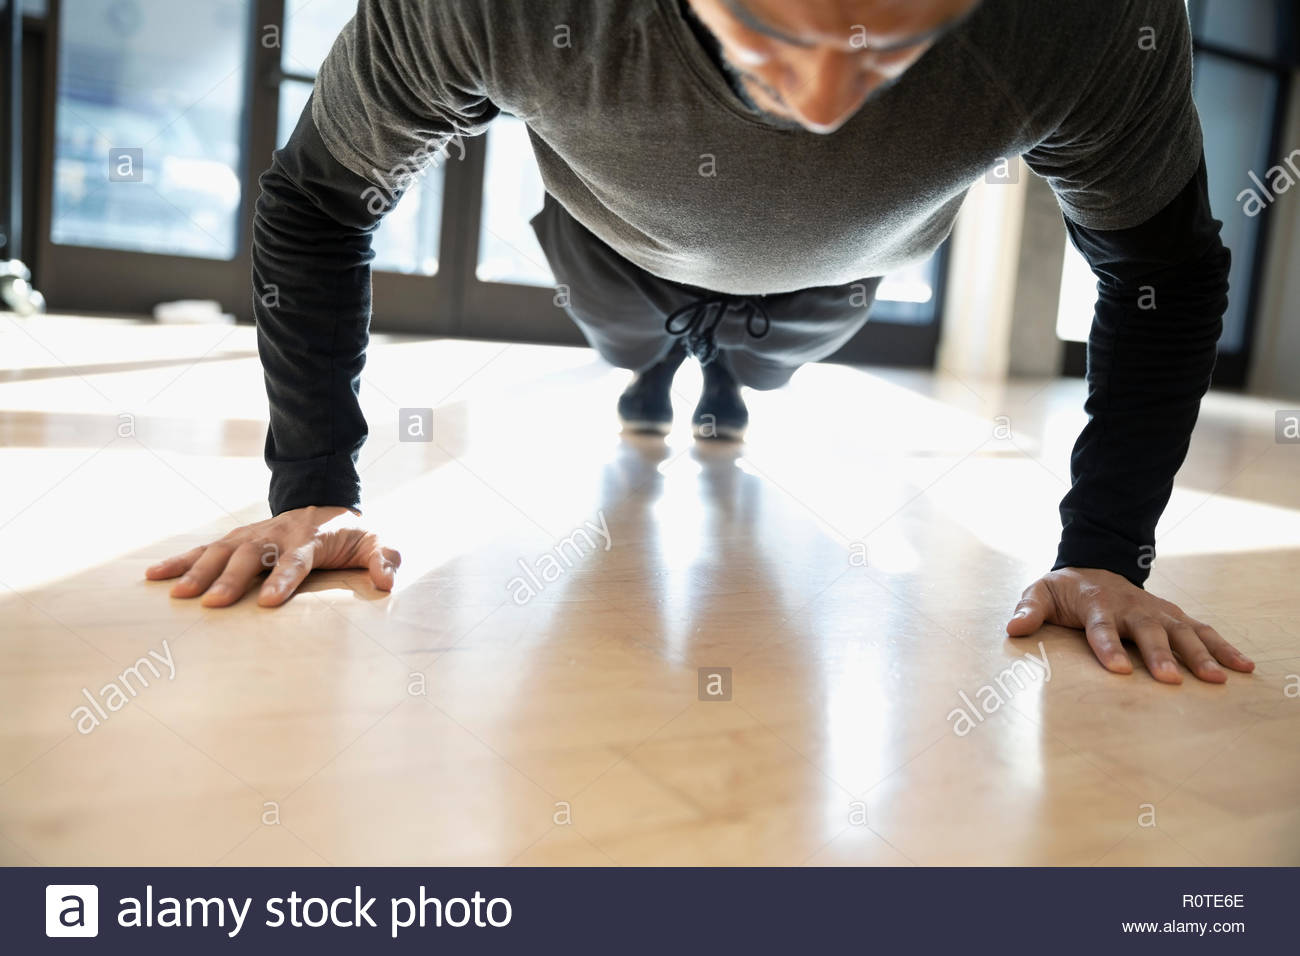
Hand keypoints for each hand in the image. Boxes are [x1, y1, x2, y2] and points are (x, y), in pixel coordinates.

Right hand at [145, 505, 400, 607]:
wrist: (328, 503)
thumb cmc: (353, 532)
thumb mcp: (378, 541)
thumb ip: (384, 559)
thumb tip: (387, 581)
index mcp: (310, 537)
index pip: (296, 560)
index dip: (282, 580)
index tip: (267, 602)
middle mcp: (276, 534)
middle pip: (251, 556)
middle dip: (231, 579)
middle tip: (213, 604)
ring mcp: (253, 534)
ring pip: (222, 550)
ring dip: (199, 571)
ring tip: (178, 594)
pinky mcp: (237, 538)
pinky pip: (204, 548)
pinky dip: (180, 560)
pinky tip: (154, 575)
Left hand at [1005, 567, 1253, 683]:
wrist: (1094, 565)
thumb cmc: (1064, 588)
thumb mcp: (1039, 592)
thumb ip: (1028, 609)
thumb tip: (1013, 628)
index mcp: (1097, 603)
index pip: (1101, 627)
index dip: (1108, 647)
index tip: (1116, 671)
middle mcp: (1132, 607)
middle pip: (1147, 632)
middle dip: (1159, 656)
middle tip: (1170, 681)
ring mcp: (1156, 611)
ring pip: (1181, 632)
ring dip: (1199, 654)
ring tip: (1216, 679)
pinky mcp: (1174, 616)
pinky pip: (1202, 630)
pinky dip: (1223, 646)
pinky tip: (1242, 667)